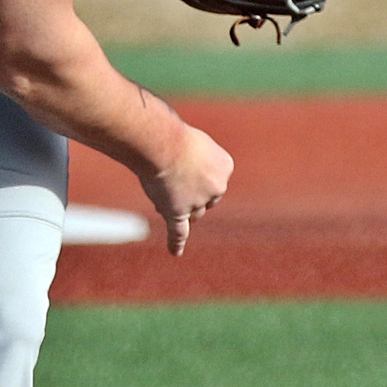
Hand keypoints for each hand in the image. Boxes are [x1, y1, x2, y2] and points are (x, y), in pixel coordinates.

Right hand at [139, 123, 233, 255]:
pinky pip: (179, 232)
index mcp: (225, 166)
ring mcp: (198, 202)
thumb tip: (183, 178)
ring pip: (193, 212)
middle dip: (191, 193)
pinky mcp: (178, 212)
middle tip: (171, 177)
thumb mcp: (193, 142)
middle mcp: (217, 186)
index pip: (213, 178)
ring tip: (162, 188)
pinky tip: (175, 252)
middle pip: (206, 199)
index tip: (182, 163)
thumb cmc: (174, 134)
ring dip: (180, 205)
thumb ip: (194, 160)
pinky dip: (177, 242)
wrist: (161, 142)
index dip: (196, 174)